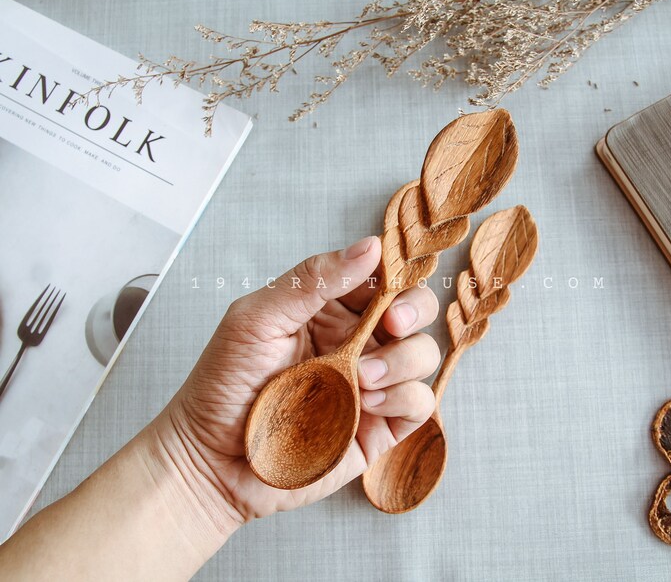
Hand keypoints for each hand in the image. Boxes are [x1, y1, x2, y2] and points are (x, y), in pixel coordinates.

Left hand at [143, 236, 438, 534]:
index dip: (396, 272)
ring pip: (423, 353)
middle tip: (390, 323)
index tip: (393, 276)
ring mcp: (371, 383)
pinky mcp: (380, 425)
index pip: (379, 277)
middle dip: (414, 309)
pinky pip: (420, 402)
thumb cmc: (224, 383)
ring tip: (362, 376)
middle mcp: (357, 341)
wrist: (211, 460)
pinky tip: (368, 403)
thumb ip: (312, 279)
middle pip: (415, 310)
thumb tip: (369, 246)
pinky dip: (404, 397)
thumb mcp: (257, 318)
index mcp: (329, 308)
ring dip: (403, 359)